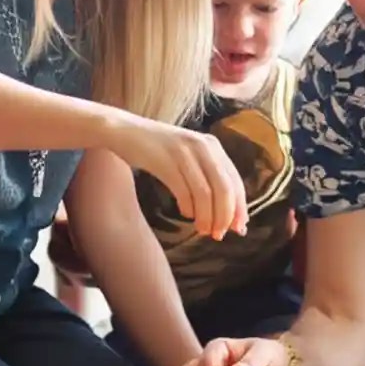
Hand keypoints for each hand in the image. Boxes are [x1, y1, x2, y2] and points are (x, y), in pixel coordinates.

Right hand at [105, 112, 248, 239]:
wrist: (124, 131)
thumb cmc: (159, 151)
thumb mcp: (189, 158)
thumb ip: (209, 179)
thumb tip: (229, 217)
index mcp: (213, 146)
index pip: (235, 182)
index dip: (240, 208)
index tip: (239, 229)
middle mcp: (203, 146)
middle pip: (224, 189)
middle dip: (224, 216)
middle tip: (218, 234)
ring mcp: (184, 152)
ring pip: (205, 193)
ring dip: (206, 217)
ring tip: (202, 230)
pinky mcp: (165, 160)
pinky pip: (183, 190)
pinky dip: (188, 207)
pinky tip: (185, 213)